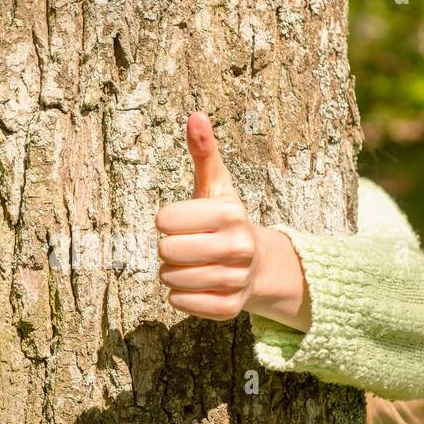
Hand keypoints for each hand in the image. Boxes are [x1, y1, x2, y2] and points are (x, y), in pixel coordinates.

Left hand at [155, 112, 310, 329]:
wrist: (259, 264)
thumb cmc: (225, 220)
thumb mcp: (215, 185)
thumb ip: (204, 152)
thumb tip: (195, 115)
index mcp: (231, 213)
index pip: (165, 221)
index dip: (167, 221)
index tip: (183, 222)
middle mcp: (239, 247)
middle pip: (166, 252)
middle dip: (168, 249)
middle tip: (187, 246)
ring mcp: (236, 280)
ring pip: (171, 280)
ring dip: (173, 273)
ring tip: (193, 265)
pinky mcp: (229, 308)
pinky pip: (181, 303)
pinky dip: (180, 296)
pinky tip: (196, 284)